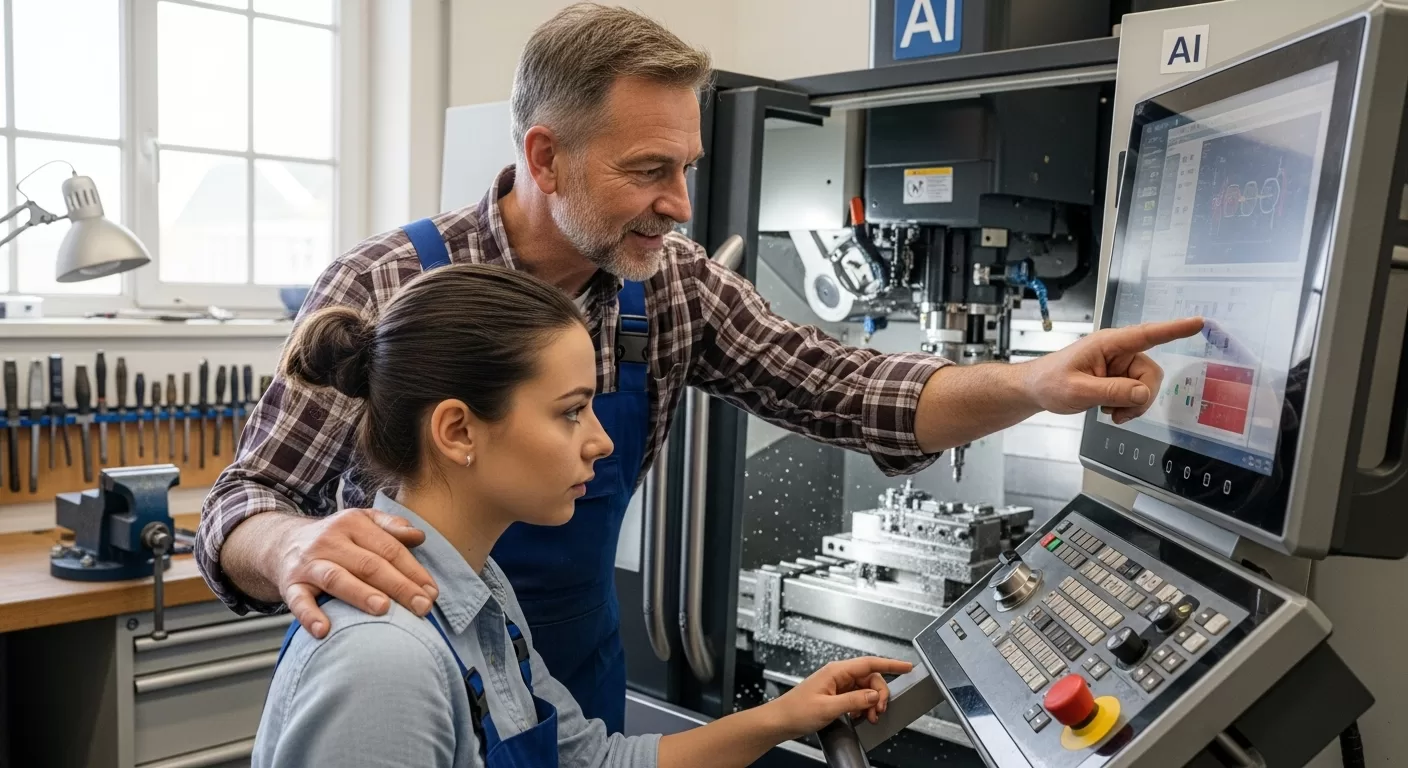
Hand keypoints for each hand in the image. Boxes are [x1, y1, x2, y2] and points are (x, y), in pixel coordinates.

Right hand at [272, 508, 438, 638]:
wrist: (282, 542)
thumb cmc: (335, 538)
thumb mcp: (362, 522)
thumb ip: (390, 527)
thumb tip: (419, 536)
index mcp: (353, 523)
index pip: (389, 549)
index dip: (413, 571)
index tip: (432, 592)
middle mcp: (330, 541)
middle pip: (369, 564)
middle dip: (399, 586)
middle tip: (422, 607)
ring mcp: (309, 563)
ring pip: (336, 578)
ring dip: (360, 594)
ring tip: (383, 609)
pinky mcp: (290, 584)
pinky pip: (299, 601)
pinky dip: (310, 616)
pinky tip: (324, 630)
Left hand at [768, 657, 913, 739]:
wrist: (780, 721)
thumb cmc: (796, 711)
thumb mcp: (829, 707)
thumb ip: (855, 700)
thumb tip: (875, 695)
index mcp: (836, 671)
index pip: (870, 663)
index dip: (891, 664)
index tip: (907, 666)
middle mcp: (838, 675)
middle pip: (871, 679)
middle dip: (879, 695)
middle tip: (878, 712)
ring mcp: (837, 685)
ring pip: (865, 690)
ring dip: (871, 703)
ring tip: (868, 717)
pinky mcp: (836, 695)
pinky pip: (857, 698)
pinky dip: (863, 707)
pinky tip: (859, 717)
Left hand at [1020, 317, 1203, 422]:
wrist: (1036, 390)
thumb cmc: (1050, 382)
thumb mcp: (1078, 390)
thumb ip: (1111, 391)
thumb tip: (1143, 393)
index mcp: (1108, 344)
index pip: (1146, 334)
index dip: (1173, 329)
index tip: (1197, 322)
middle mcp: (1118, 351)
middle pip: (1150, 373)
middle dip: (1140, 397)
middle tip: (1118, 413)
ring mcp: (1119, 365)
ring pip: (1145, 387)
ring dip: (1132, 405)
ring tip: (1108, 411)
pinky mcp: (1118, 378)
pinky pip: (1136, 394)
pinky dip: (1127, 406)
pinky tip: (1108, 410)